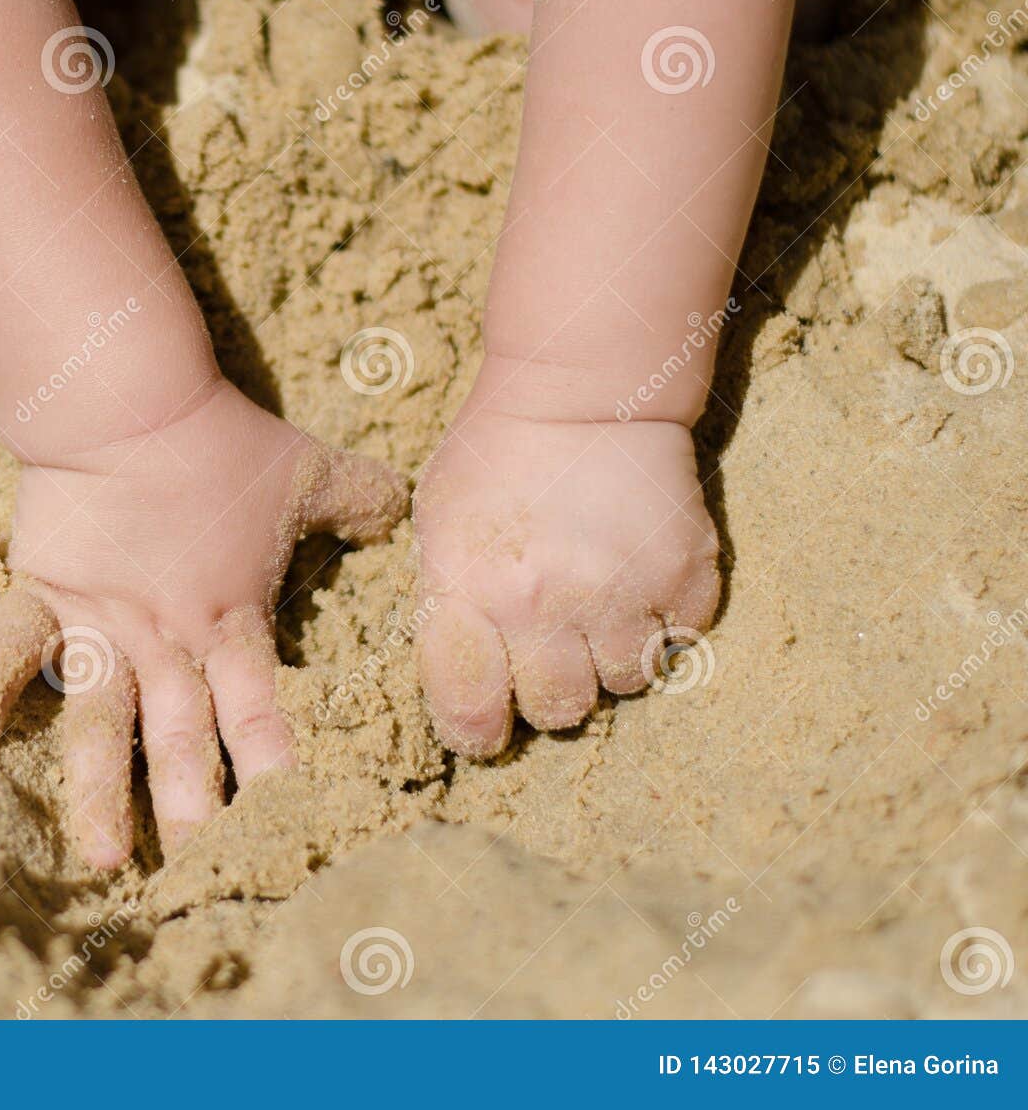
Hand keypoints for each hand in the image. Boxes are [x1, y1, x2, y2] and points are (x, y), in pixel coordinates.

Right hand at [0, 383, 406, 866]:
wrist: (129, 399)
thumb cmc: (220, 439)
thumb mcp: (307, 468)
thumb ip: (359, 498)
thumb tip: (405, 507)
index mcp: (229, 619)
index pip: (259, 712)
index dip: (277, 771)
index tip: (295, 828)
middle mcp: (165, 638)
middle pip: (180, 738)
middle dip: (194, 812)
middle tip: (207, 877)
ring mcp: (99, 620)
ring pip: (99, 718)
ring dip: (100, 788)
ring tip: (106, 857)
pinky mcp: (45, 588)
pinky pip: (10, 643)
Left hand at [413, 410, 719, 754]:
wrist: (581, 391)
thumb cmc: (493, 460)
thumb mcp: (439, 528)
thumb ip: (447, 606)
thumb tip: (465, 686)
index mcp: (470, 592)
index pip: (469, 709)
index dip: (476, 732)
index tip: (486, 729)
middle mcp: (543, 604)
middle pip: (557, 711)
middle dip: (552, 689)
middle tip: (552, 644)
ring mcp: (620, 593)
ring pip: (623, 683)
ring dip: (609, 655)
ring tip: (598, 603)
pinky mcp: (684, 575)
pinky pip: (677, 642)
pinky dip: (662, 623)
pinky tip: (638, 579)